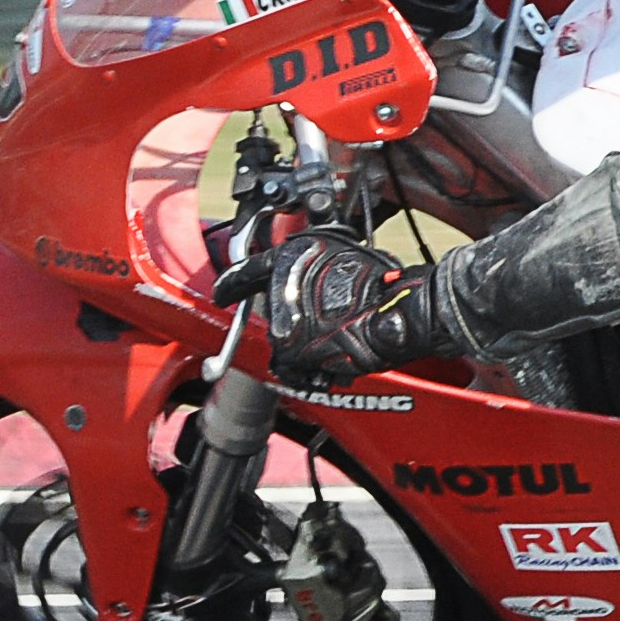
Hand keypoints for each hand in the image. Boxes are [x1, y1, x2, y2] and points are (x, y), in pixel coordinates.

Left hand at [246, 231, 447, 384]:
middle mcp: (279, 291)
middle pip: (271, 315)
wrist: (396, 315)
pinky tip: (335, 352)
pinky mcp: (296, 352)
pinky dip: (312, 366)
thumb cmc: (377, 285)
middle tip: (322, 319)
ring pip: (283, 344)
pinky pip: (296, 366)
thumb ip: (310, 266)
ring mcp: (286, 323)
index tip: (223, 294)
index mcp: (288, 258)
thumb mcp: (338, 254)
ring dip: (303, 347)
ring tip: (334, 337)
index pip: (246, 273)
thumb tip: (302, 274)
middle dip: (291, 321)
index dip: (232, 284)